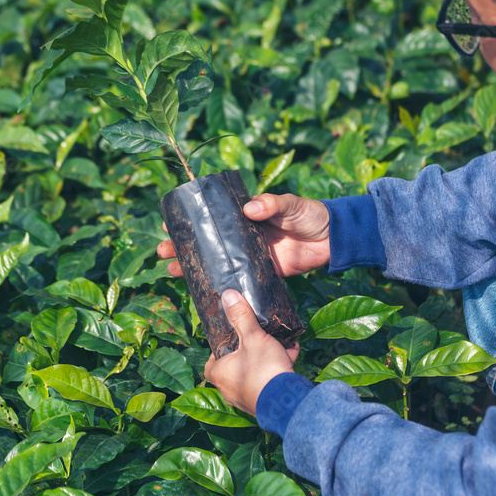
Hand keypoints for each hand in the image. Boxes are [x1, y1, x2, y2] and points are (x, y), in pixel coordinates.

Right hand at [156, 193, 330, 277]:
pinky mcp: (262, 275)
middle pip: (206, 242)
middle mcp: (241, 238)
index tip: (167, 223)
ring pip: (215, 263)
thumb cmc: (309, 215)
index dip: (189, 220)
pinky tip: (202, 291)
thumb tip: (249, 209)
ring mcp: (249, 258)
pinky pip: (237, 282)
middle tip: (163, 251)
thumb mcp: (289, 204)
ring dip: (193, 267)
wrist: (333, 240)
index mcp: (244, 217)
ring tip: (171, 269)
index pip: (211, 217)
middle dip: (182, 247)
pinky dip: (220, 286)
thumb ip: (271, 204)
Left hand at [203, 289, 300, 415]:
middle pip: (234, 365)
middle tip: (254, 335)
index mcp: (220, 375)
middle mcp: (230, 389)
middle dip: (246, 350)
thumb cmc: (263, 370)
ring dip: (264, 357)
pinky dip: (277, 366)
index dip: (218, 348)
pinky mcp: (266, 402)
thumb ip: (241, 317)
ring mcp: (248, 397)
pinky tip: (291, 351)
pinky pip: (269, 379)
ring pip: (254, 371)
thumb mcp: (253, 337)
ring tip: (276, 341)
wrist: (289, 403)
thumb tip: (227, 296)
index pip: (210, 361)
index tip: (229, 336)